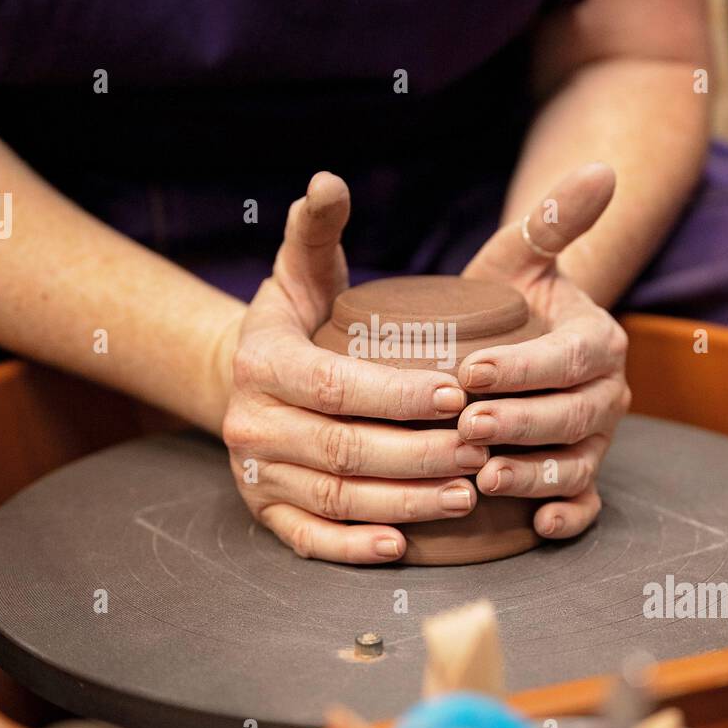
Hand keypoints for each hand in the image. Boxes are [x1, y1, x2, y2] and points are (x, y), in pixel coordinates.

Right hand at [222, 173, 483, 562]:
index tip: (459, 391)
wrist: (246, 378)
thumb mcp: (305, 270)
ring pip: (336, 497)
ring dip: (405, 501)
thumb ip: (318, 230)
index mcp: (263, 362)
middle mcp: (250, 422)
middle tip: (481, 448)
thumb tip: (330, 180)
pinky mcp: (265, 512)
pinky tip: (402, 544)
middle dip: (418, 452)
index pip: (335, 385)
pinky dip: (353, 547)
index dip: (398, 392)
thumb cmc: (297, 319)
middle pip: (343, 449)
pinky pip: (309, 538)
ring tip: (468, 492)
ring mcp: (256, 473)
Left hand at [457, 163, 630, 540]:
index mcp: (599, 341)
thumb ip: (552, 220)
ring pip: (577, 463)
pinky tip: (535, 525)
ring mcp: (595, 440)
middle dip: (521, 424)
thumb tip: (601, 168)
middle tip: (467, 428)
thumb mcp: (518, 259)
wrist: (504, 346)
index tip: (470, 371)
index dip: (524, 368)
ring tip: (484, 478)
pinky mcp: (581, 479)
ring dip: (534, 475)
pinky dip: (565, 518)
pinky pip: (585, 506)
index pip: (570, 357)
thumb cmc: (503, 302)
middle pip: (574, 416)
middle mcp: (607, 394)